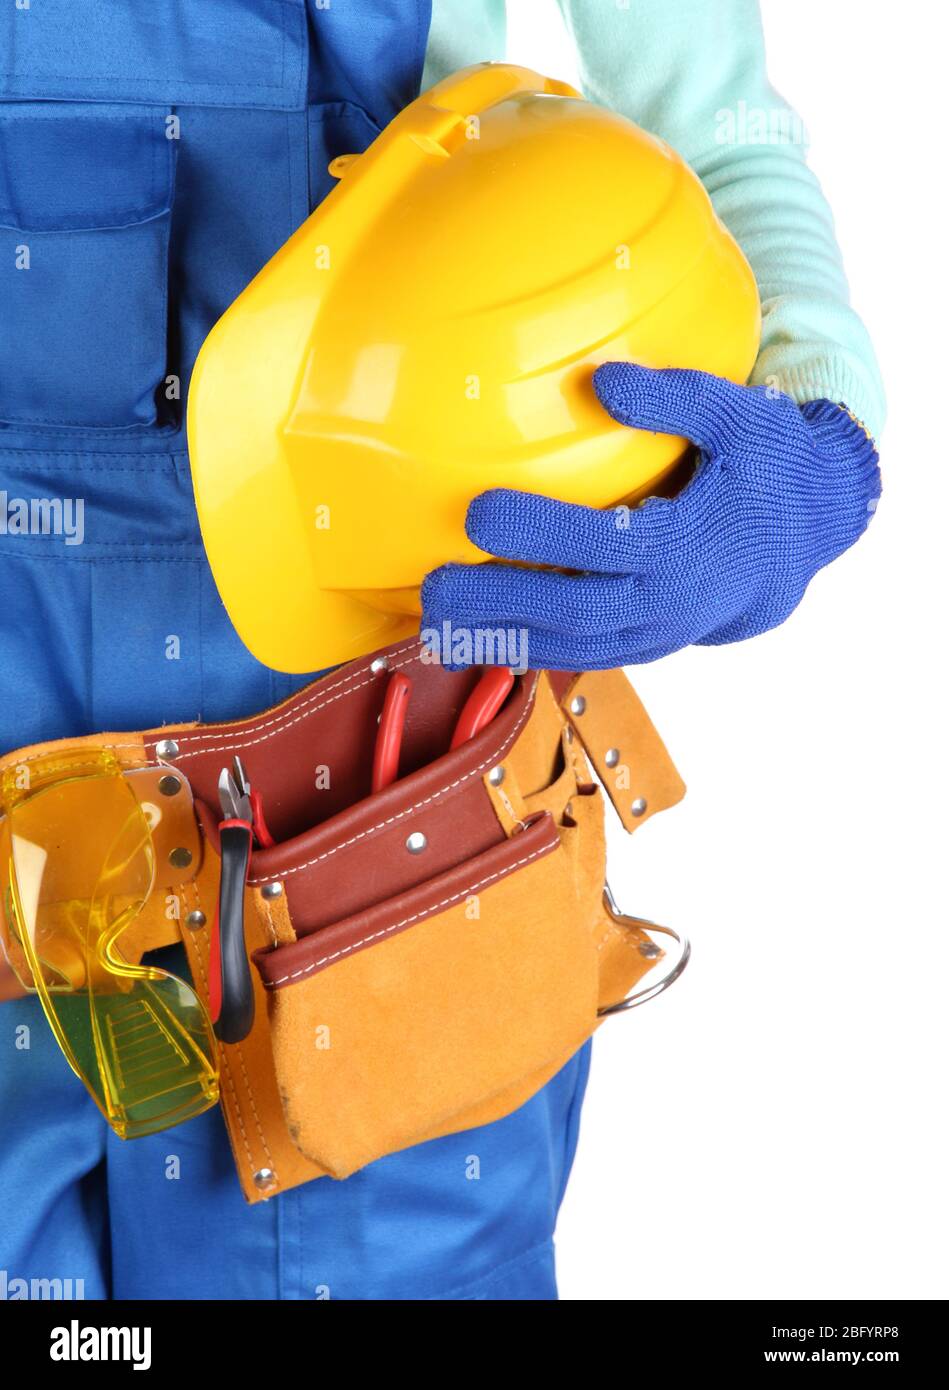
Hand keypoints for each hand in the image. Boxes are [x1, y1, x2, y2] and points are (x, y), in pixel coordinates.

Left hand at [421, 365, 880, 668]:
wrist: (799, 543)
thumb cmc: (766, 468)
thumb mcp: (741, 418)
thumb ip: (677, 399)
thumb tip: (604, 381)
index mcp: (689, 544)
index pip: (606, 543)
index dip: (542, 533)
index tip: (479, 512)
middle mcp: (669, 602)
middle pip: (573, 609)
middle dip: (499, 602)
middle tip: (432, 587)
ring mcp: (654, 634)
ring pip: (569, 646)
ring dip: (499, 637)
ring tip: (432, 625)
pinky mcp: (642, 646)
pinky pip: (577, 656)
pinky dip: (523, 653)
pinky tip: (470, 643)